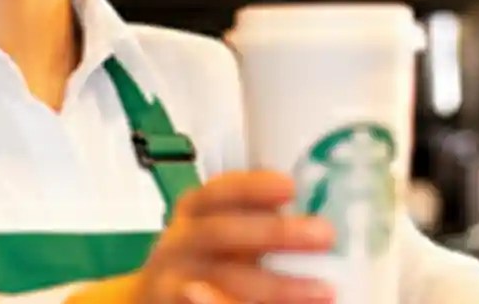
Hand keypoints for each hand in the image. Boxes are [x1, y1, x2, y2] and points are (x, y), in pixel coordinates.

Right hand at [132, 170, 336, 303]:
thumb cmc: (205, 260)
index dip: (253, 188)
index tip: (291, 186)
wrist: (154, 299)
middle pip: (221, 233)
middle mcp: (179, 243)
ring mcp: (173, 282)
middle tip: (325, 234)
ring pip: (222, 281)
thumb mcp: (220, 232)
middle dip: (274, 234)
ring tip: (323, 291)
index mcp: (193, 213)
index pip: (218, 192)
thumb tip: (322, 214)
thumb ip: (255, 222)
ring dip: (275, 288)